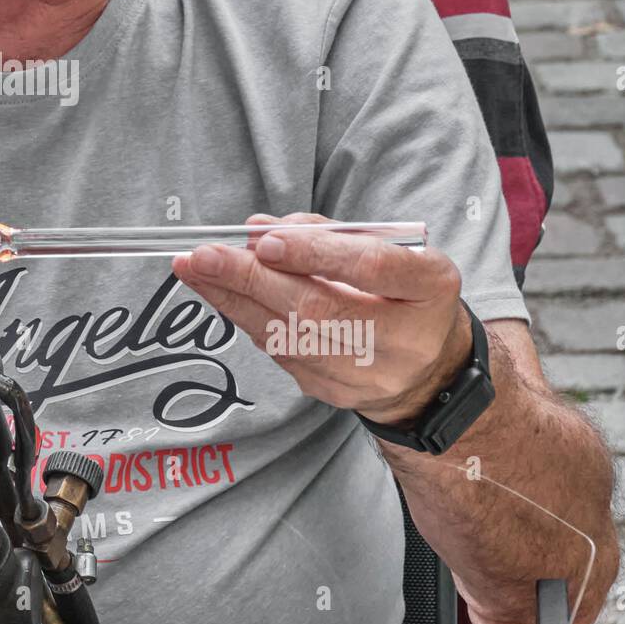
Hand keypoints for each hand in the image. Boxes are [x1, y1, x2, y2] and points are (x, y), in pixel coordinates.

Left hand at [171, 212, 470, 425]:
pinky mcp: (336, 393)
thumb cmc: (401, 293)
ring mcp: (369, 374)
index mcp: (429, 287)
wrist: (428, 370)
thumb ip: (326, 234)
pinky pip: (282, 352)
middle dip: (250, 279)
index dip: (315, 254)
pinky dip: (248, 319)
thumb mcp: (388, 249)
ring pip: (289, 337)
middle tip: (202, 256)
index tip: (266, 241)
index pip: (370, 268)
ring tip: (195, 271)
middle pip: (317, 308)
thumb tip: (258, 230)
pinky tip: (221, 296)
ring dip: (234, 300)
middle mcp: (405, 338)